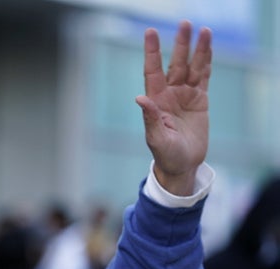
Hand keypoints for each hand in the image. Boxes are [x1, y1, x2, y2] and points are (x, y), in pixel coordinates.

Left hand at [136, 20, 212, 195]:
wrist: (182, 165)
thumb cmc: (166, 155)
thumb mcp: (157, 139)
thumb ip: (151, 118)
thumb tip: (140, 98)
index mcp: (156, 101)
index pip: (152, 71)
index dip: (152, 52)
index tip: (150, 32)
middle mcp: (169, 94)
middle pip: (175, 64)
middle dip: (180, 44)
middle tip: (184, 23)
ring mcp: (185, 95)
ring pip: (192, 67)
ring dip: (198, 50)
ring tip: (203, 30)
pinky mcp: (200, 100)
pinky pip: (204, 77)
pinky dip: (207, 62)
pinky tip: (208, 48)